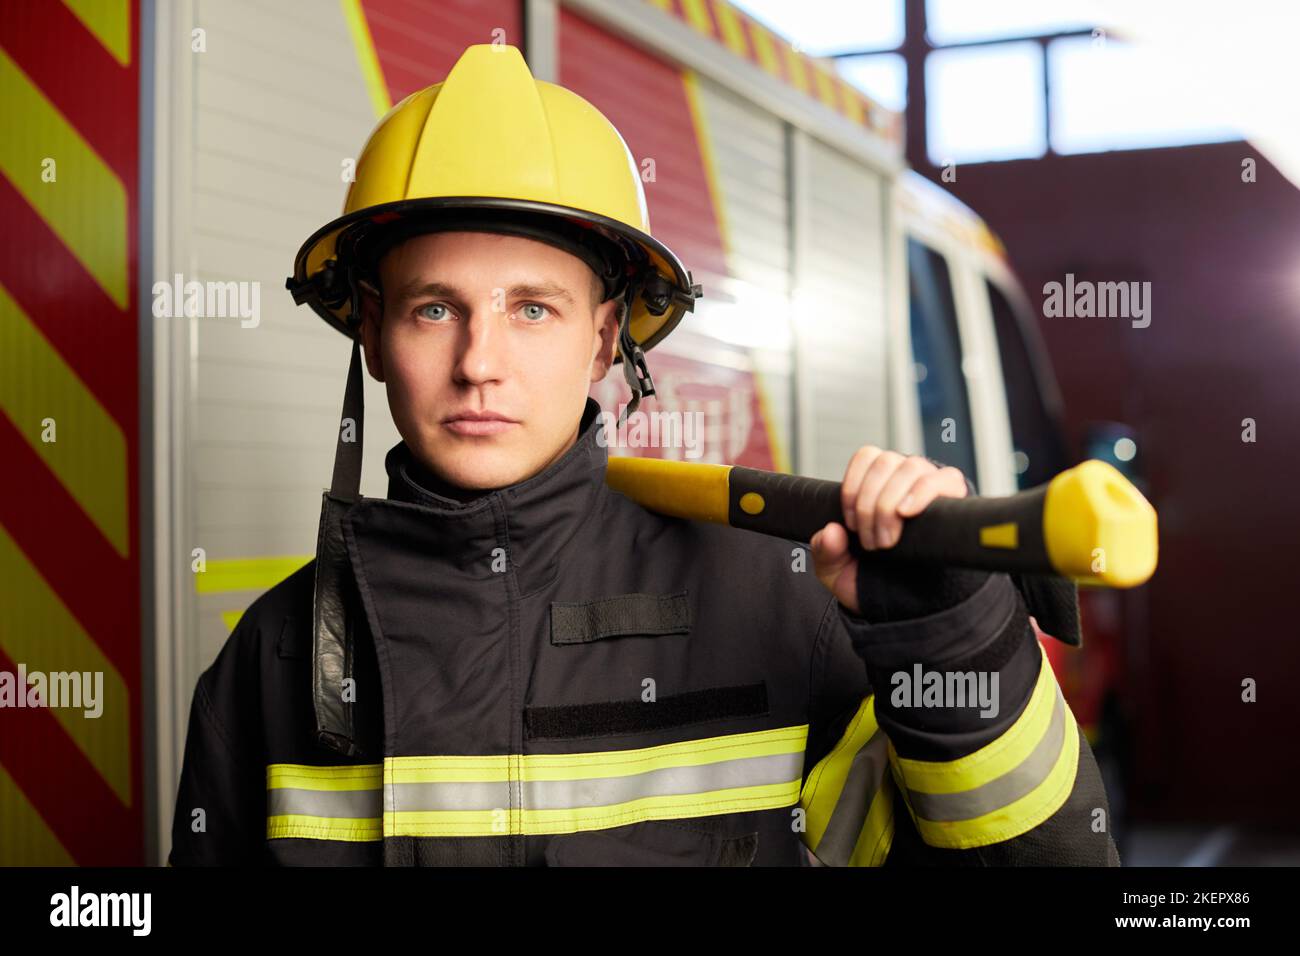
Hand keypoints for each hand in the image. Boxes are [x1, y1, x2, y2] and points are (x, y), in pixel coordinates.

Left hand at [810, 447, 968, 614]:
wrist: (906, 605)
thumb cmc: (871, 579)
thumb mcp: (836, 570)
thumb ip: (824, 552)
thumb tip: (831, 531)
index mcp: (878, 483)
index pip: (867, 457)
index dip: (853, 486)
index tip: (849, 523)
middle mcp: (904, 478)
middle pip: (886, 462)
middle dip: (870, 504)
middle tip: (870, 543)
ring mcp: (930, 486)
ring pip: (911, 468)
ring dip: (891, 504)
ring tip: (887, 541)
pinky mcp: (954, 499)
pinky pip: (944, 478)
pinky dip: (922, 492)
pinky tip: (906, 512)